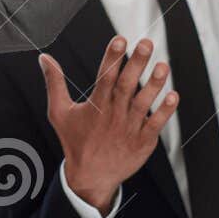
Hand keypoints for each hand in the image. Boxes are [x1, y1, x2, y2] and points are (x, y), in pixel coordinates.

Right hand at [41, 36, 178, 215]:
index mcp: (96, 105)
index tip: (120, 40)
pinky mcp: (143, 141)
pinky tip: (173, 96)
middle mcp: (114, 114)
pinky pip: (156, 124)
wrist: (90, 177)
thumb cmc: (75, 141)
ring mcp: (130, 128)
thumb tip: (45, 59)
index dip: (113, 58)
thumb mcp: (59, 112)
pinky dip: (165, 111)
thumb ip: (54, 83)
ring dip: (154, 84)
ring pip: (144, 103)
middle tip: (146, 44)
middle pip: (127, 85)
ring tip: (163, 66)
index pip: (105, 77)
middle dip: (136, 63)